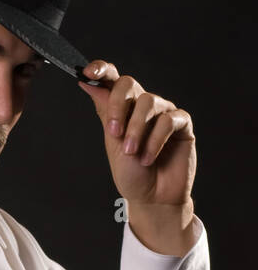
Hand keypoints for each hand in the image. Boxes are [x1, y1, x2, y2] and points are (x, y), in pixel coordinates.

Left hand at [78, 59, 196, 212]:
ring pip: (148, 102)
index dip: (101, 70)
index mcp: (123, 109)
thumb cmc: (132, 175)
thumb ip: (106, 113)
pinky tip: (149, 158)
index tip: (88, 73)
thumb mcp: (113, 144)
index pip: (112, 81)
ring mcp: (163, 113)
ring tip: (133, 153)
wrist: (152, 199)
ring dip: (137, 130)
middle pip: (128, 84)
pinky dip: (155, 140)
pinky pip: (168, 120)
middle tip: (114, 133)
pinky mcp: (182, 124)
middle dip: (118, 106)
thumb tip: (89, 84)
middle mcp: (143, 107)